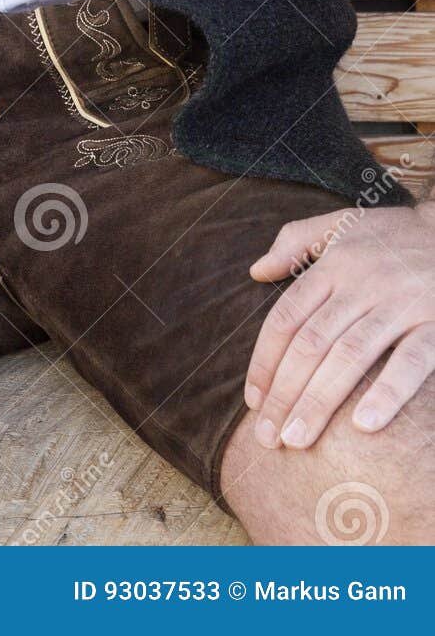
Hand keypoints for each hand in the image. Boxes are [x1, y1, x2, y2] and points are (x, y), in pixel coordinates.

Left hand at [243, 203, 434, 448]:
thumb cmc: (394, 233)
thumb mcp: (341, 223)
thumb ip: (295, 241)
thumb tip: (256, 270)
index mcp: (335, 266)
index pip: (287, 318)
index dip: (265, 360)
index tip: (252, 400)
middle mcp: (362, 284)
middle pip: (312, 343)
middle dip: (284, 392)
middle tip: (266, 436)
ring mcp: (400, 304)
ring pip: (350, 356)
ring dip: (320, 401)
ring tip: (296, 439)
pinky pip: (411, 362)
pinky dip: (387, 392)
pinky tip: (363, 425)